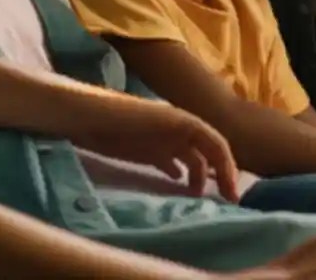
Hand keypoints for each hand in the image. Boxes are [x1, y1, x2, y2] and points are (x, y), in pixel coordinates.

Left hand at [71, 100, 239, 200]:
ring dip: (200, 177)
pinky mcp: (146, 150)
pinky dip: (180, 175)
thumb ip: (182, 130)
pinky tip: (180, 187)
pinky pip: (171, 163)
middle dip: (220, 175)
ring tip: (202, 200)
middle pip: (208, 153)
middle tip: (226, 202)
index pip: (216, 145)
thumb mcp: (154, 121)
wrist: (83, 114)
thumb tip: (215, 148)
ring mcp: (161, 140)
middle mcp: (177, 129)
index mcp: (183, 121)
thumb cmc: (117, 115)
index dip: (228, 168)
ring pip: (191, 160)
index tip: (232, 195)